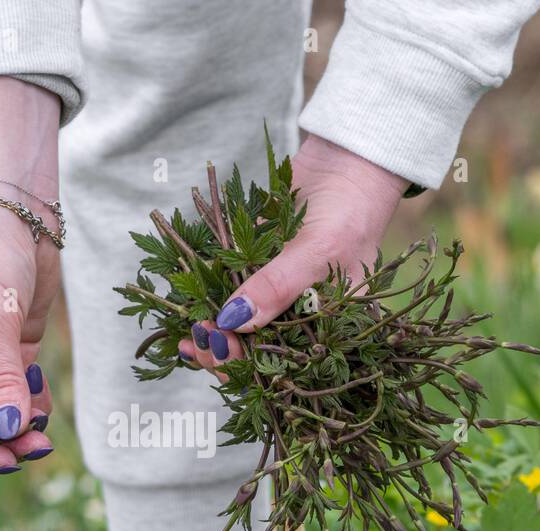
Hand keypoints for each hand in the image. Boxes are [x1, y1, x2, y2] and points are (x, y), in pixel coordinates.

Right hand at [0, 78, 60, 471]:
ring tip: (44, 432)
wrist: (13, 207)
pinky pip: (16, 396)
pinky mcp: (5, 353)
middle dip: (0, 440)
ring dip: (18, 428)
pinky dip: (30, 406)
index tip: (7, 456)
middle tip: (37, 448)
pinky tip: (44, 402)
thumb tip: (8, 432)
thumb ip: (0, 380)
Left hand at [179, 134, 408, 378]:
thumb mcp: (320, 250)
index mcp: (328, 326)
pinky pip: (229, 288)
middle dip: (224, 350)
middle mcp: (302, 315)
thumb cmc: (352, 208)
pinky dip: (208, 296)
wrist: (348, 158)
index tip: (220, 350)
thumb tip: (234, 321)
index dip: (251, 364)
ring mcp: (277, 291)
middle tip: (197, 341)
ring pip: (239, 323)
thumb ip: (278, 286)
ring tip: (188, 332)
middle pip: (258, 348)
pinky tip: (187, 303)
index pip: (286, 363)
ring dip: (212, 329)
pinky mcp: (257, 266)